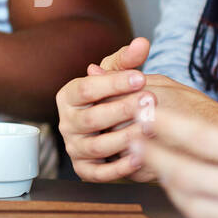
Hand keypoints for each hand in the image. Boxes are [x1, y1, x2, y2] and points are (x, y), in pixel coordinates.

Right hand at [56, 37, 156, 182]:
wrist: (107, 126)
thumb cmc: (110, 97)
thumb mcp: (116, 75)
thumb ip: (128, 60)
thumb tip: (142, 44)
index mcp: (69, 96)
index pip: (87, 88)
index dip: (113, 84)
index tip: (139, 77)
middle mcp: (66, 122)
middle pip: (92, 119)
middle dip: (122, 110)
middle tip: (150, 102)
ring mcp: (74, 147)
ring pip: (97, 146)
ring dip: (125, 137)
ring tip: (150, 128)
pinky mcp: (84, 169)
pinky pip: (99, 173)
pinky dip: (119, 167)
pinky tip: (140, 156)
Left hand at [135, 69, 217, 217]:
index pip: (201, 139)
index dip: (165, 124)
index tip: (144, 110)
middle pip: (184, 173)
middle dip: (151, 153)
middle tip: (130, 137)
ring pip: (192, 204)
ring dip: (168, 183)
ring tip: (155, 165)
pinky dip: (192, 216)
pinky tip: (191, 203)